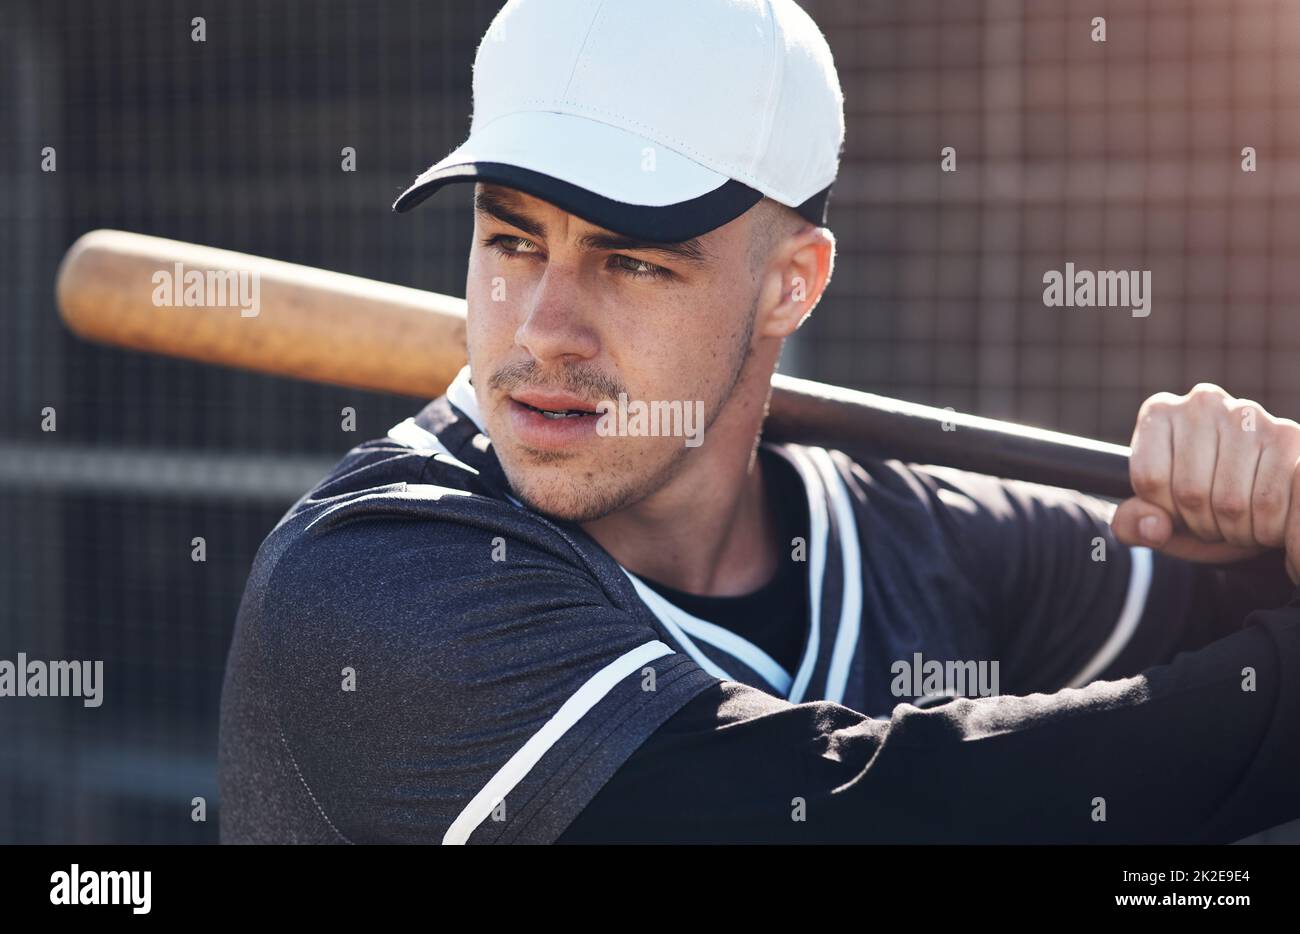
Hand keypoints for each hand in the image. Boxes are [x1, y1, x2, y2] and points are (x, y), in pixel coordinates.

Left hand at [1111, 383, 1299, 582]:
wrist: (1263, 500)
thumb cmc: (1200, 505)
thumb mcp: (1159, 519)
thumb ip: (1134, 525)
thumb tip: (1153, 527)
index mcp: (1160, 413)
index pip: (1150, 479)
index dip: (1166, 512)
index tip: (1180, 510)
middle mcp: (1203, 402)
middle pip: (1190, 492)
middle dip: (1203, 524)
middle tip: (1216, 521)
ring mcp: (1248, 414)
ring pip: (1231, 502)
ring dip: (1236, 530)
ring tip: (1239, 521)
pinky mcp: (1289, 436)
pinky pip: (1270, 502)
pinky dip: (1266, 528)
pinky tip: (1266, 520)